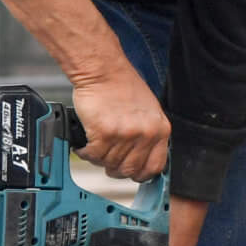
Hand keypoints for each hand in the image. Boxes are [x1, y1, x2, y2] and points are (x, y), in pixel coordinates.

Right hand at [70, 66, 169, 183]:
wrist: (104, 71)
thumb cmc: (122, 86)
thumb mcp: (149, 111)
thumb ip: (148, 135)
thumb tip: (141, 158)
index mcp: (160, 129)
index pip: (155, 167)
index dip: (141, 174)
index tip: (132, 174)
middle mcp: (145, 134)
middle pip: (129, 170)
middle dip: (115, 169)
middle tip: (107, 160)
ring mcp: (125, 134)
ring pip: (109, 164)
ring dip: (98, 159)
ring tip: (95, 146)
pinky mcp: (105, 133)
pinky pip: (93, 156)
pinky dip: (86, 153)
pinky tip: (85, 144)